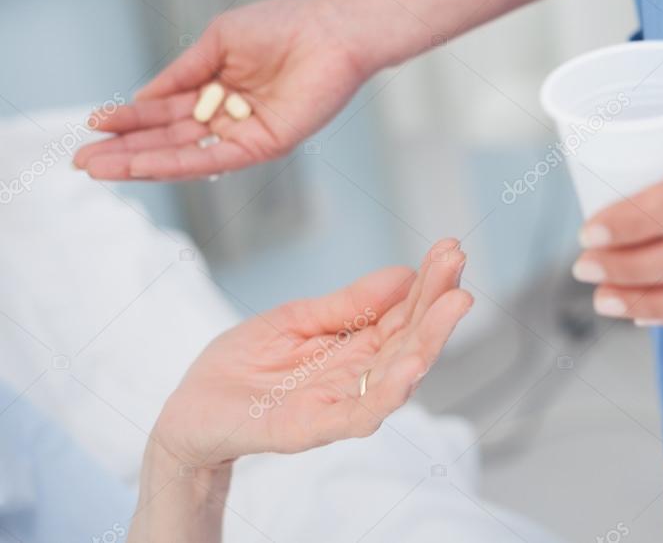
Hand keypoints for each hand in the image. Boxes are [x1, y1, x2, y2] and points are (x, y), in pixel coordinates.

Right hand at [74, 0, 389, 179]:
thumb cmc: (283, 25)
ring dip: (140, 162)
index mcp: (217, 88)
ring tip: (99, 169)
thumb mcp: (218, 41)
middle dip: (124, 149)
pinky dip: (176, 164)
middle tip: (82, 161)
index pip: (164, 109)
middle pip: (167, 138)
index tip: (93, 125)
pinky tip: (142, 166)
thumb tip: (142, 96)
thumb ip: (182, 72)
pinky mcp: (263, 145)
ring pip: (184, 154)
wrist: (330, 31)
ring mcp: (244, 132)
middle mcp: (228, 115)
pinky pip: (213, 159)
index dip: (128, 118)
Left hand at [152, 238, 469, 468]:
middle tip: (459, 262)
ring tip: (454, 304)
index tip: (450, 249)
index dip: (429, 282)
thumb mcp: (297, 318)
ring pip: (397, 376)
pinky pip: (357, 415)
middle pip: (410, 339)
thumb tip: (403, 274)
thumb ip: (348, 304)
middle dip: (438, 301)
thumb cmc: (242, 364)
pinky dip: (388, 393)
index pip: (404, 313)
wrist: (189, 410)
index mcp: (355, 345)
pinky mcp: (311, 427)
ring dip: (429, 342)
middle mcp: (358, 375)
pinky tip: (411, 367)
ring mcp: (339, 403)